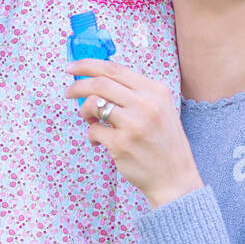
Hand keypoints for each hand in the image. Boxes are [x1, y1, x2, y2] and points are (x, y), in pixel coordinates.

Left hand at [63, 59, 203, 207]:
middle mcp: (146, 104)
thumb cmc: (163, 142)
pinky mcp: (121, 144)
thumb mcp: (160, 109)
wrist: (175, 178)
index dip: (88, 65)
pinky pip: (94, 130)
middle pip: (99, 83)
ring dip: (84, 111)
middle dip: (78, 86)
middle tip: (69, 93)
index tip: (71, 68)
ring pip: (93, 104)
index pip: (114, 69)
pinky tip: (100, 142)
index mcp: (155, 90)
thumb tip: (98, 80)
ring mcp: (133, 124)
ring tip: (89, 120)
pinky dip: (92, 134)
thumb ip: (135, 93)